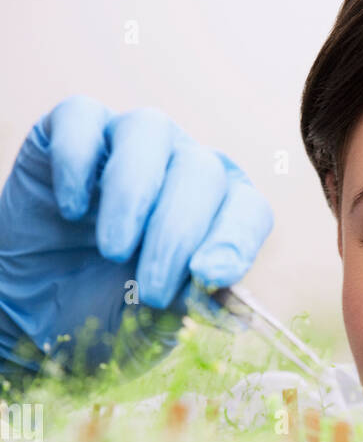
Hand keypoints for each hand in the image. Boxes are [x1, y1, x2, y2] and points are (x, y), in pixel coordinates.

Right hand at [0, 95, 273, 373]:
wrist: (36, 310)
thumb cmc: (106, 311)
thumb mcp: (149, 325)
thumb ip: (185, 306)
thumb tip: (226, 300)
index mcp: (219, 212)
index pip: (247, 210)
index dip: (235, 241)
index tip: (209, 276)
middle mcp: (183, 165)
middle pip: (201, 172)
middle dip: (177, 234)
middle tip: (151, 288)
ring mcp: (130, 142)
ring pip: (149, 132)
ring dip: (134, 195)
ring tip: (114, 250)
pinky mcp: (72, 129)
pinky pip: (82, 117)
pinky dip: (78, 161)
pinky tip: (72, 210)